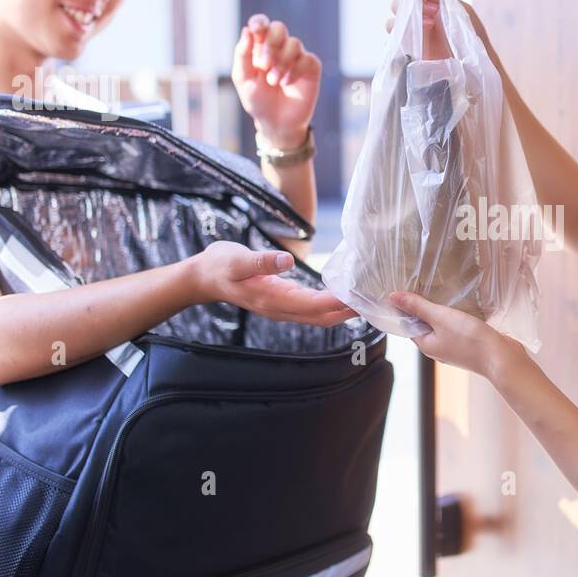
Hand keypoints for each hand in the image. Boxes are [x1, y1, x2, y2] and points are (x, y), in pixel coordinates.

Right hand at [191, 242, 355, 325]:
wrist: (203, 276)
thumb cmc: (219, 266)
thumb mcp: (236, 259)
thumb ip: (261, 261)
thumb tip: (285, 261)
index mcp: (273, 299)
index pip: (313, 306)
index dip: (337, 303)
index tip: (359, 297)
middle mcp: (281, 309)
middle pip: (322, 317)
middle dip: (348, 311)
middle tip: (374, 300)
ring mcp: (282, 308)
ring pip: (319, 316)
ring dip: (343, 311)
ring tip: (366, 300)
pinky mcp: (283, 302)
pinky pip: (312, 309)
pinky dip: (331, 305)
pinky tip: (344, 296)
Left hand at [232, 14, 321, 147]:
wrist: (277, 123)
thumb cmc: (258, 101)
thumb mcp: (243, 79)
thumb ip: (242, 55)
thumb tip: (246, 31)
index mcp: (260, 47)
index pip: (261, 25)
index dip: (259, 22)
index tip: (256, 29)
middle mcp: (279, 48)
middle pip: (279, 28)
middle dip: (271, 45)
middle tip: (264, 65)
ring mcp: (296, 57)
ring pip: (294, 43)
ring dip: (282, 62)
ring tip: (274, 82)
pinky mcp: (310, 67)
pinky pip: (306, 58)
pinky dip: (295, 70)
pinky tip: (287, 83)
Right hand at [386, 0, 494, 61]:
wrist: (474, 60)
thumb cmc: (470, 33)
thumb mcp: (461, 11)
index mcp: (425, 3)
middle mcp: (414, 17)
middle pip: (395, 5)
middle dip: (411, 5)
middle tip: (434, 11)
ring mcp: (411, 34)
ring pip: (391, 23)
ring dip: (405, 21)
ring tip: (430, 25)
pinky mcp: (410, 52)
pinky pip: (394, 44)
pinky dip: (397, 39)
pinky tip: (415, 39)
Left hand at [389, 290, 525, 381]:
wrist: (501, 358)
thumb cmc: (469, 340)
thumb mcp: (440, 317)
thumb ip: (418, 307)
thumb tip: (393, 297)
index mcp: (426, 344)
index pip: (407, 325)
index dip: (402, 308)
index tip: (401, 289)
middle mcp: (437, 348)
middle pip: (423, 325)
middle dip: (421, 307)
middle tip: (418, 284)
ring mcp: (453, 347)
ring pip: (440, 326)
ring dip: (438, 310)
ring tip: (438, 291)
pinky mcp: (467, 344)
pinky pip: (454, 328)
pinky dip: (453, 316)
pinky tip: (458, 305)